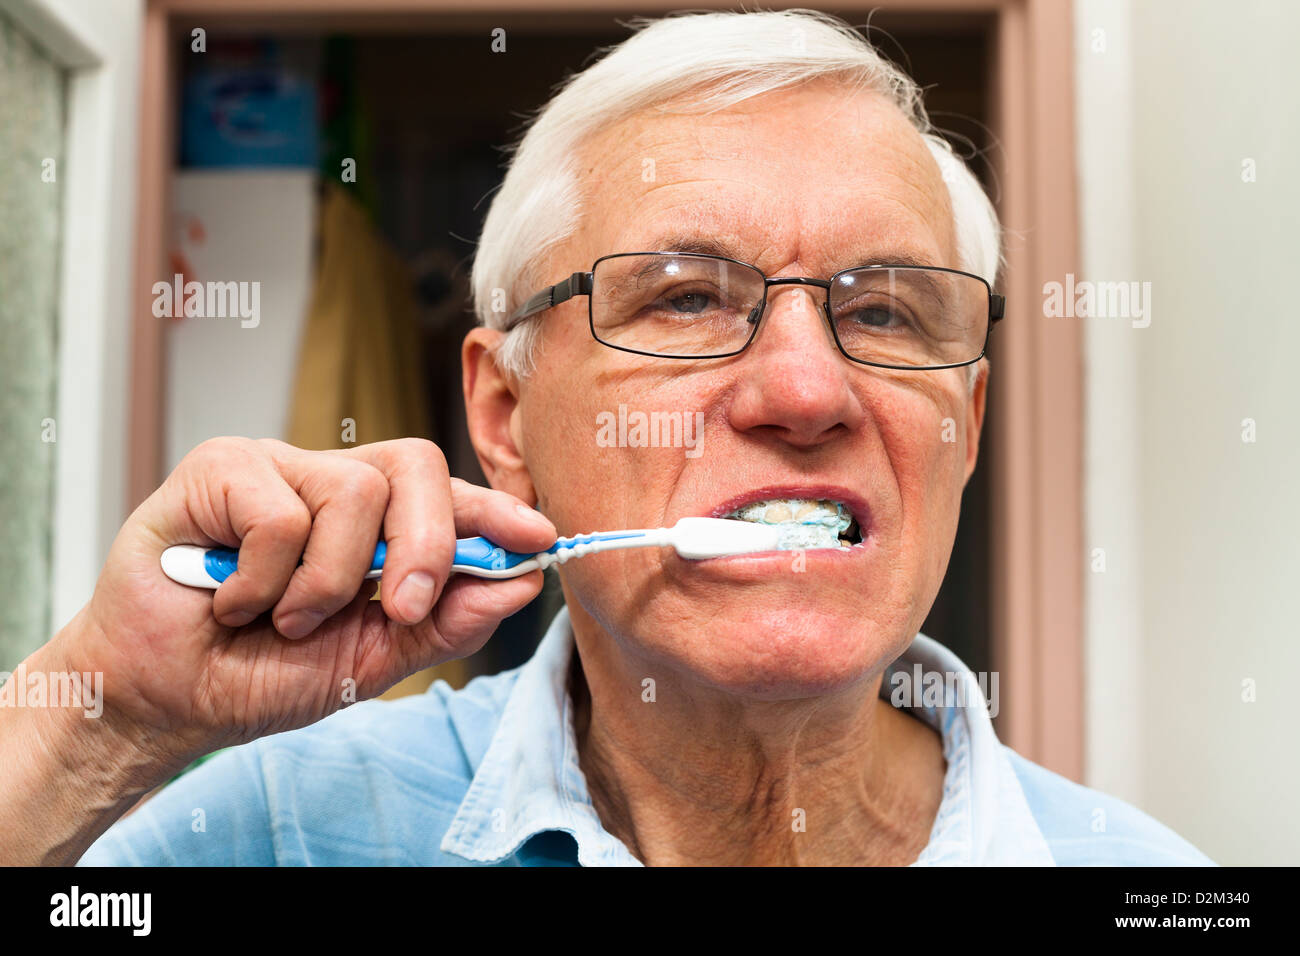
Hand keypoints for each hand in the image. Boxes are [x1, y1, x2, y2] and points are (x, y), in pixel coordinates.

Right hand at [67, 436, 554, 767]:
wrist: (166, 699)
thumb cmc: (261, 673)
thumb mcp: (369, 661)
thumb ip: (442, 622)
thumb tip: (518, 582)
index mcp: (373, 524)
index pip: (447, 496)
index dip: (495, 513)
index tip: (539, 539)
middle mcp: (331, 482)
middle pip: (417, 465)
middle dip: (428, 543)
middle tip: (400, 607)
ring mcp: (279, 467)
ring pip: (355, 491)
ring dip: (325, 583)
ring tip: (282, 619)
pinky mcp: (221, 467)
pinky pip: (283, 511)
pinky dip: (265, 578)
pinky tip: (232, 598)